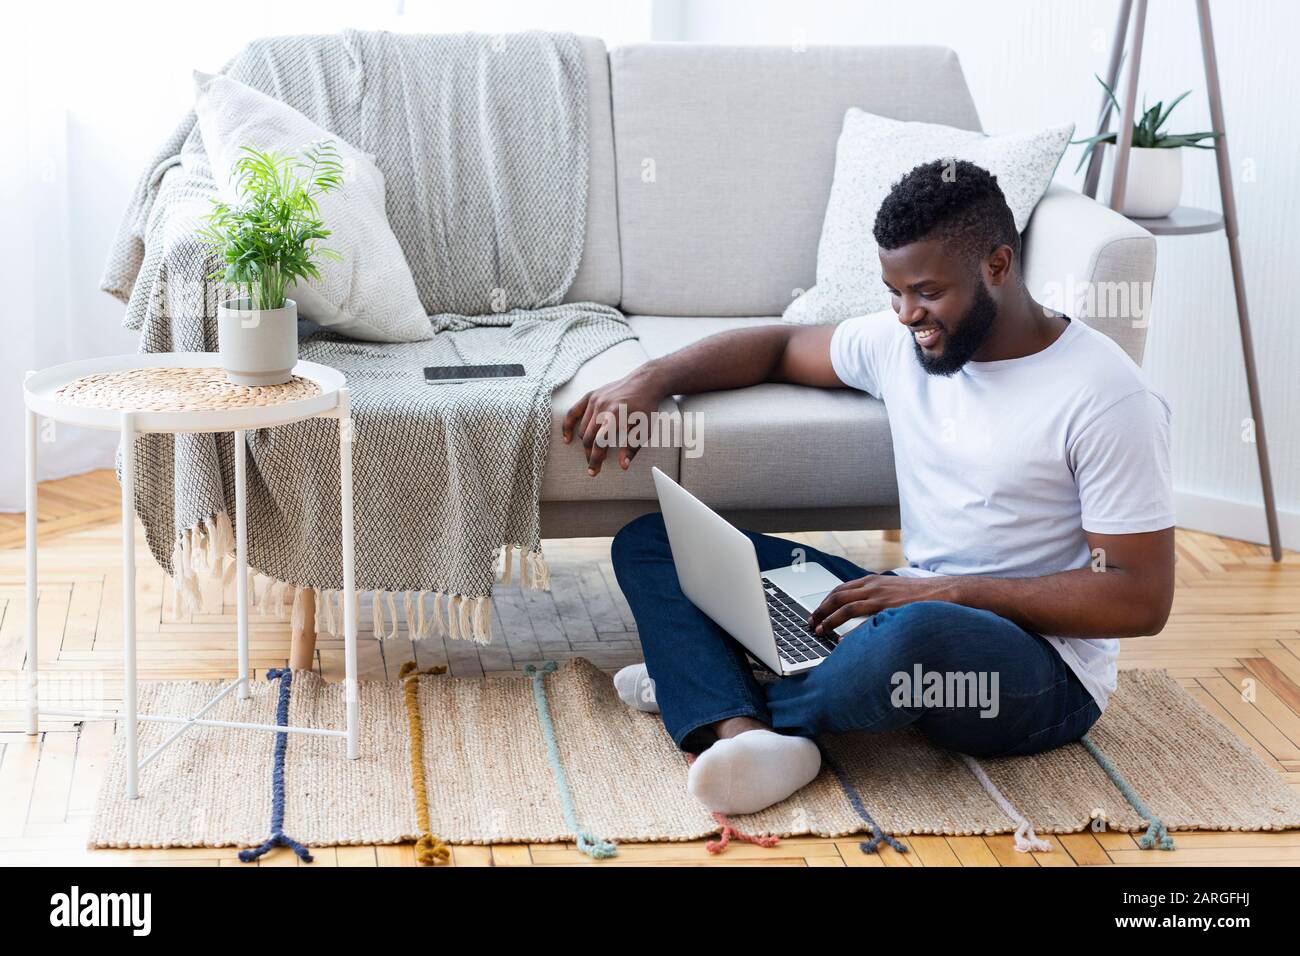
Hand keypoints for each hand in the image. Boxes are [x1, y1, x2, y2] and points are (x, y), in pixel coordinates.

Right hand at [561, 369, 663, 475]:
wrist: (645, 382)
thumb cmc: (647, 407)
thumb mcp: (644, 429)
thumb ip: (632, 447)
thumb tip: (623, 466)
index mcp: (615, 416)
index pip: (599, 443)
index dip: (595, 459)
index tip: (593, 472)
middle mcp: (601, 407)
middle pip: (588, 438)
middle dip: (590, 454)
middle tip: (595, 464)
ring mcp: (594, 400)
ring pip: (582, 428)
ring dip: (585, 443)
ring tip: (591, 452)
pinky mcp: (591, 395)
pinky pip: (573, 412)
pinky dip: (568, 426)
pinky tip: (567, 438)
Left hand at [810, 574, 956, 635]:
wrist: (946, 591)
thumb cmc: (921, 595)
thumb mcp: (893, 590)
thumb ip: (876, 597)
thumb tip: (862, 610)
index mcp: (873, 581)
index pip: (840, 589)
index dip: (825, 601)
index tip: (816, 613)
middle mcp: (873, 586)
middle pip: (837, 596)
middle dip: (820, 610)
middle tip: (811, 623)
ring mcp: (881, 596)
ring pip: (845, 607)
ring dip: (829, 620)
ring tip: (820, 632)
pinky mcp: (890, 608)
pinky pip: (864, 620)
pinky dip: (850, 632)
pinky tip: (841, 642)